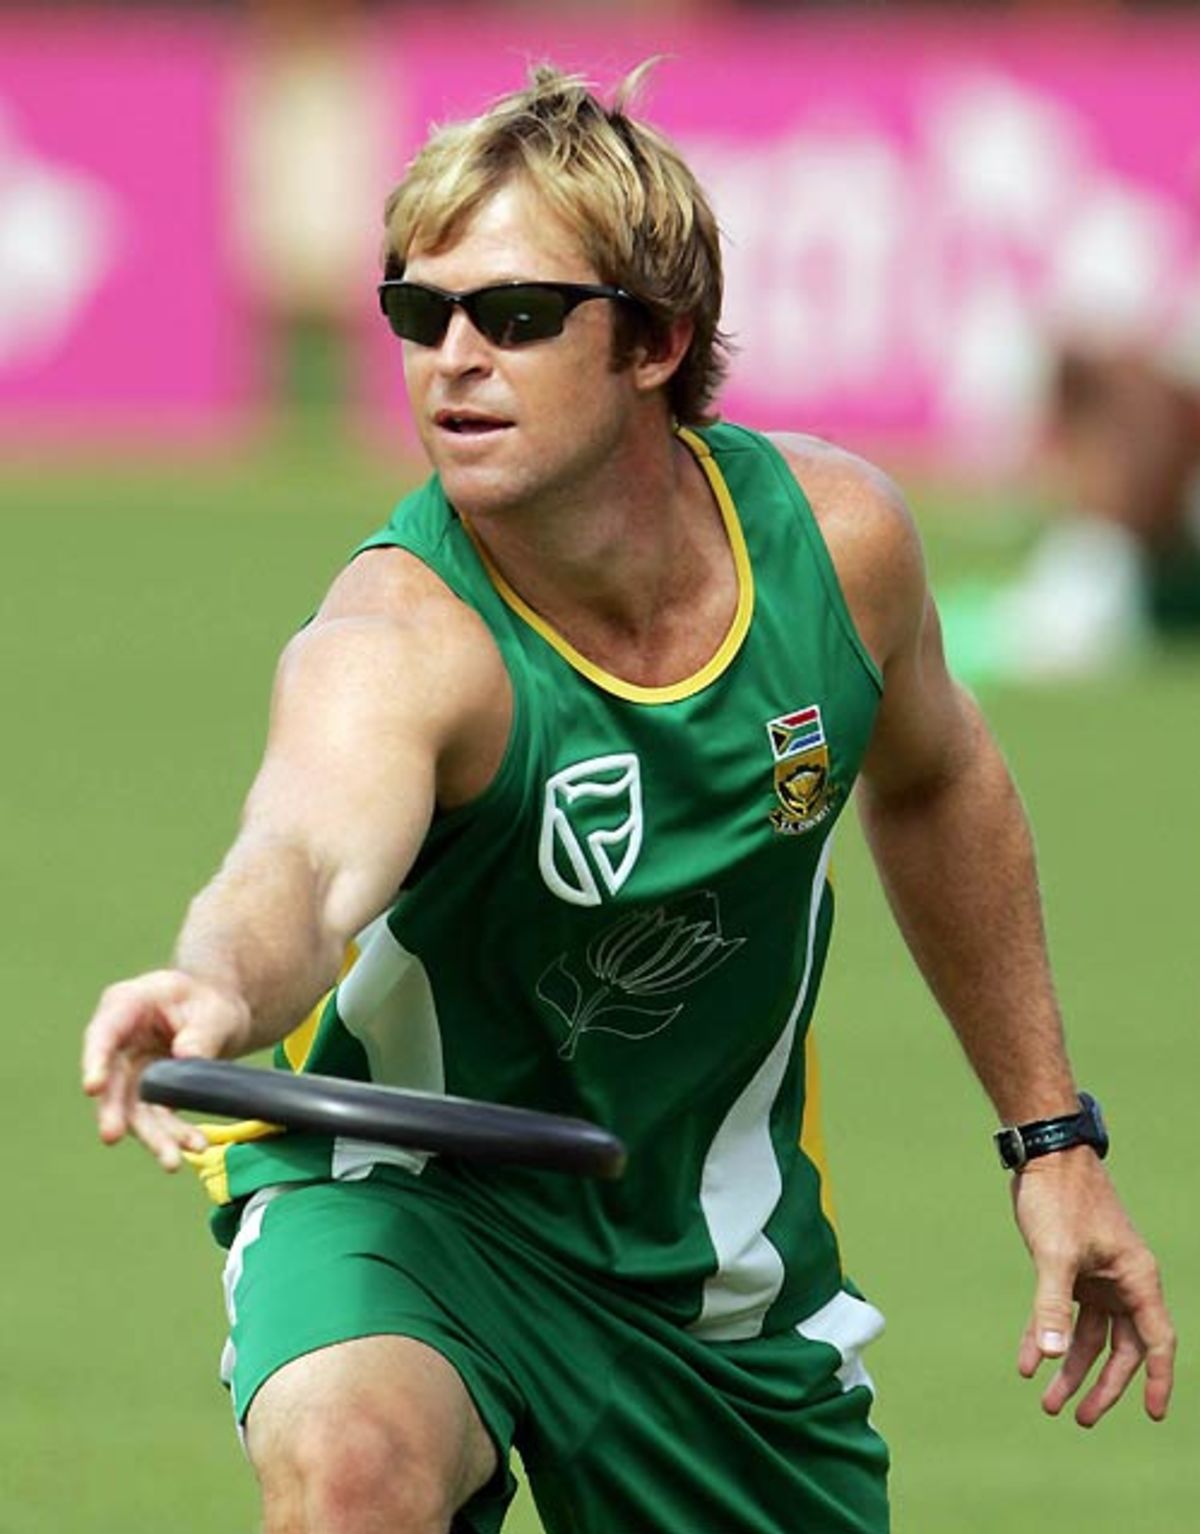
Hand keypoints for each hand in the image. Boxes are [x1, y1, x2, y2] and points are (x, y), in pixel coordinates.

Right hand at [81, 969, 251, 1170]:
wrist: (218, 1014)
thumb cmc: (208, 1002)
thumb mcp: (212, 1010)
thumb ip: (201, 1032)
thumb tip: (186, 1057)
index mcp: (127, 1005)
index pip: (103, 1034)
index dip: (95, 1062)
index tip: (92, 1089)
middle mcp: (121, 1043)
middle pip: (112, 1080)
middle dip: (114, 1111)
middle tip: (111, 1136)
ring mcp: (132, 1071)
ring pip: (133, 1109)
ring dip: (151, 1136)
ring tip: (172, 1160)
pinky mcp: (148, 1094)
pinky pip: (157, 1118)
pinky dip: (174, 1135)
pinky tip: (194, 1145)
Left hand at [1011, 1146, 1174, 1425]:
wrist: (1043, 1154)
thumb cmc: (1059, 1198)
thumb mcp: (1054, 1254)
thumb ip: (1052, 1306)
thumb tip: (1051, 1357)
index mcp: (1136, 1279)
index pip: (1156, 1342)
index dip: (1158, 1381)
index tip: (1154, 1416)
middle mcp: (1122, 1281)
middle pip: (1120, 1348)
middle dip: (1100, 1385)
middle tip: (1077, 1418)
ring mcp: (1096, 1275)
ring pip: (1089, 1334)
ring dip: (1069, 1366)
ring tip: (1046, 1401)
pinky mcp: (1070, 1267)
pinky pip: (1062, 1312)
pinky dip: (1046, 1335)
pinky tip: (1027, 1361)